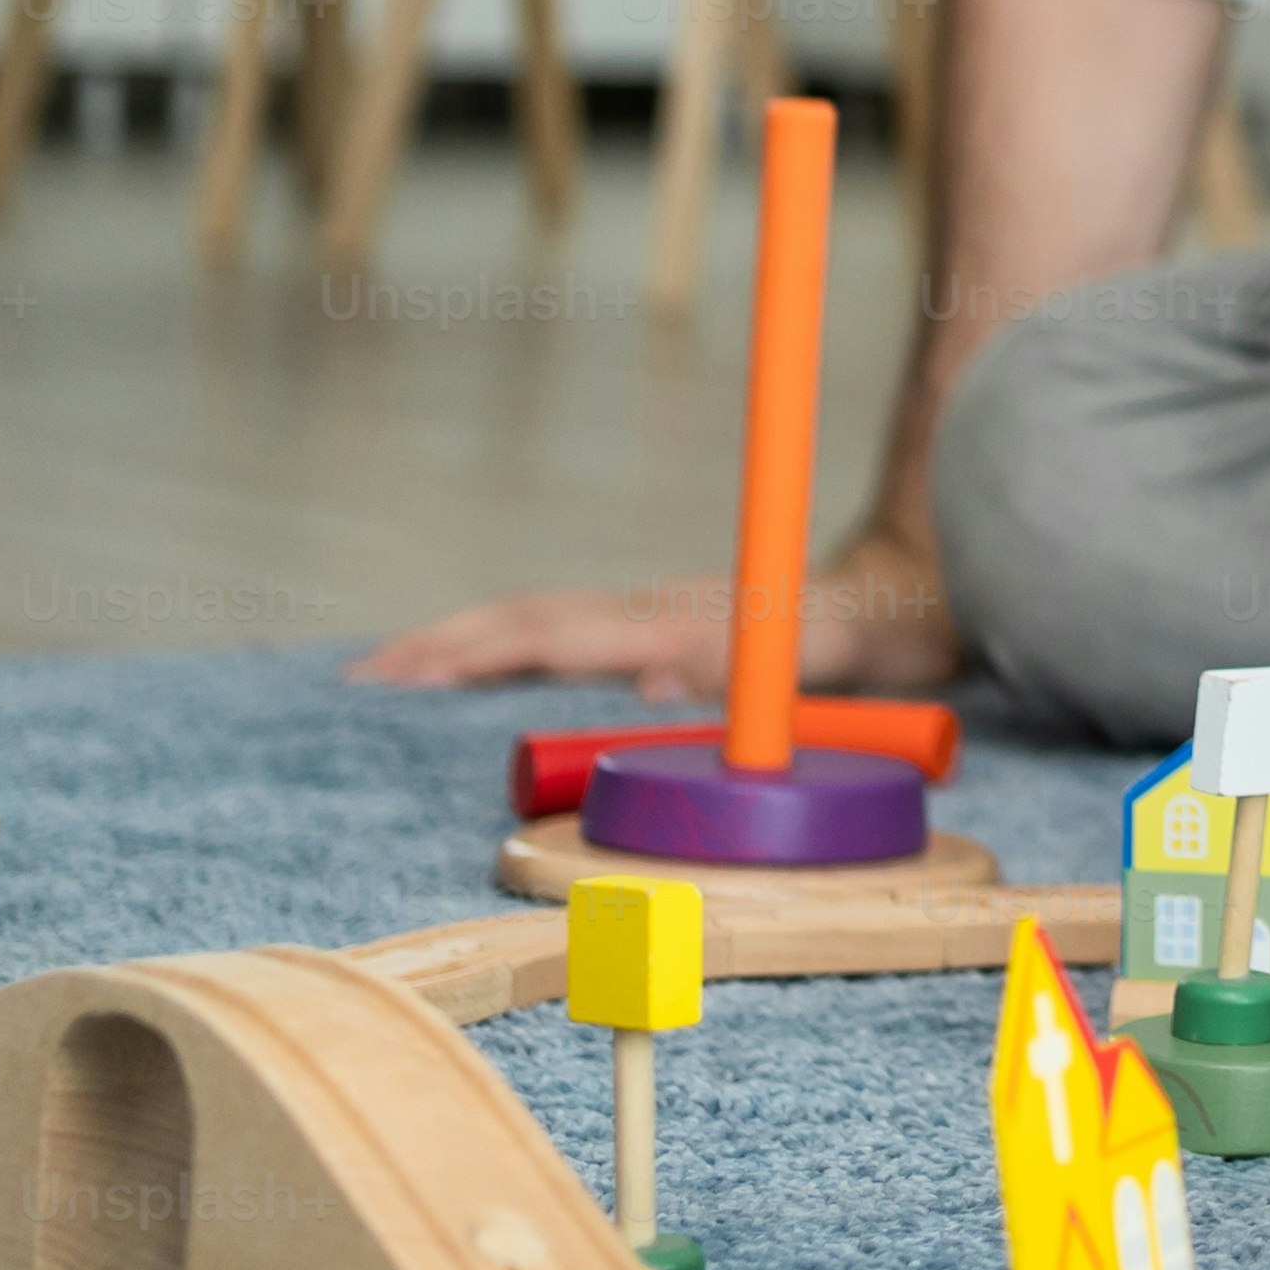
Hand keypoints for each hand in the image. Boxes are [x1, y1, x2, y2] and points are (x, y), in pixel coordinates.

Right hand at [347, 532, 955, 695]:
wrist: (905, 589)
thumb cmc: (865, 631)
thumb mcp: (818, 653)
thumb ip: (749, 665)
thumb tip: (656, 680)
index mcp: (673, 624)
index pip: (555, 635)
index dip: (483, 651)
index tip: (414, 669)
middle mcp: (654, 613)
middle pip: (529, 623)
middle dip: (444, 646)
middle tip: (365, 678)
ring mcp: (657, 616)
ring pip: (541, 624)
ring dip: (465, 644)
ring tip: (392, 671)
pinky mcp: (666, 630)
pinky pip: (569, 637)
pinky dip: (509, 649)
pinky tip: (480, 668)